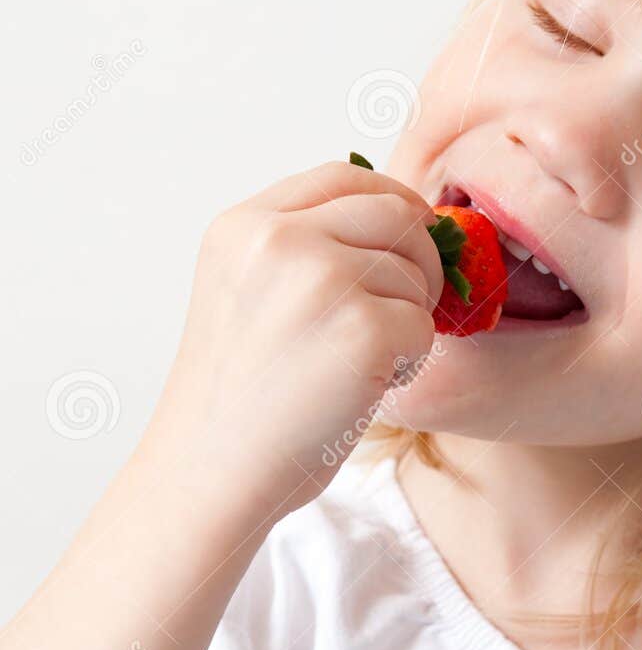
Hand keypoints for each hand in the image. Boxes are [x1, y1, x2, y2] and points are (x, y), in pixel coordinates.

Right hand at [149, 160, 442, 524]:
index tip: (404, 245)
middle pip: (394, 213)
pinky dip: (410, 360)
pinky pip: (422, 326)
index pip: (344, 174)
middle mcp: (278, 240)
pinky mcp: (361, 332)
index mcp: (244, 226)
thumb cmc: (238, 400)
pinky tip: (369, 386)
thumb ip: (301, 248)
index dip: (390, 204)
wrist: (210, 475)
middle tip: (404, 310)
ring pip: (415, 271)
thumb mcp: (247, 293)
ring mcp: (321, 282)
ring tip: (365, 360)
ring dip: (410, 317)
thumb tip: (400, 220)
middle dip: (418, 260)